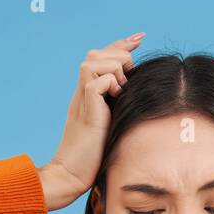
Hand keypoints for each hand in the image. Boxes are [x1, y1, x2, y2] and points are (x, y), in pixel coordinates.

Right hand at [38, 33, 144, 210]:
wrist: (72, 176)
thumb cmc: (94, 159)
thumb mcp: (111, 127)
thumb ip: (119, 109)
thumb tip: (141, 97)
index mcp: (88, 95)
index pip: (102, 59)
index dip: (121, 45)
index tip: (140, 37)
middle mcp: (82, 93)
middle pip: (95, 53)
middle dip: (118, 55)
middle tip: (129, 79)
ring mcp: (81, 100)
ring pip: (94, 61)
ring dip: (115, 69)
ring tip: (122, 90)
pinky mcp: (84, 110)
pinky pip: (97, 82)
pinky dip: (111, 84)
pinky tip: (116, 99)